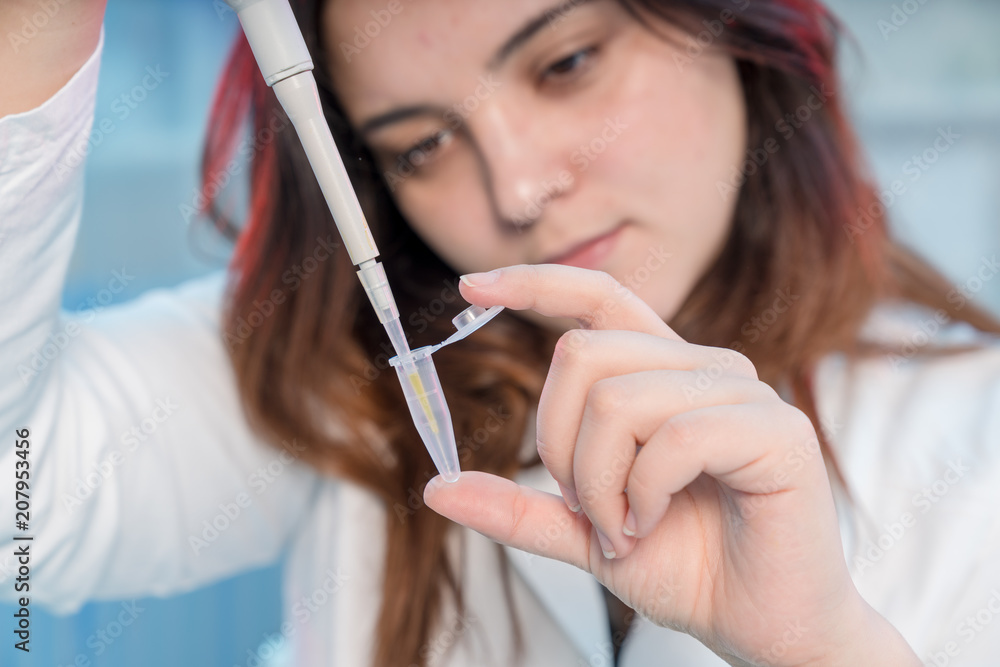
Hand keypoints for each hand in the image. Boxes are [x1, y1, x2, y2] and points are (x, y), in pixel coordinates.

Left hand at [423, 264, 919, 665]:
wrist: (758, 625)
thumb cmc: (685, 568)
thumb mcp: (583, 532)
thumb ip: (519, 507)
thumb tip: (437, 488)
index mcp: (663, 376)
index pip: (600, 298)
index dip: (537, 283)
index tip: (473, 287)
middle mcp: (704, 369)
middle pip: (582, 354)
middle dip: (559, 444)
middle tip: (586, 508)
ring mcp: (745, 393)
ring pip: (617, 400)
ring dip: (598, 484)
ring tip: (623, 528)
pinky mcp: (778, 432)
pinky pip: (673, 438)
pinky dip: (641, 494)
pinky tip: (652, 526)